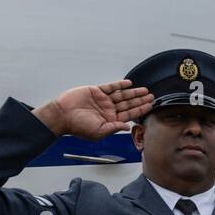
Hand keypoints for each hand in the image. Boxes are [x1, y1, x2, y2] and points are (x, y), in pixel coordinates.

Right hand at [33, 80, 153, 138]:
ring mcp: (103, 100)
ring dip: (133, 93)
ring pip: (122, 95)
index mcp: (110, 120)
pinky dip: (120, 85)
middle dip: (140, 100)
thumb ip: (114, 128)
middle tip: (152, 96)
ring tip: (144, 90)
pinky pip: (111, 87)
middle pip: (128, 104)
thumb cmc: (77, 126)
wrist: (62, 115)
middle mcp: (108, 110)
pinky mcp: (96, 91)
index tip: (150, 106)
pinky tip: (129, 83)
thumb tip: (127, 127)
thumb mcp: (99, 132)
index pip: (129, 114)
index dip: (140, 110)